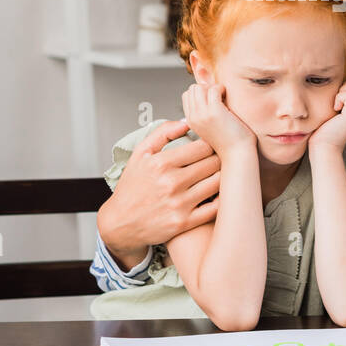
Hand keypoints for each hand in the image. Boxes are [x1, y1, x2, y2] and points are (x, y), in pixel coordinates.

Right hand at [98, 119, 220, 264]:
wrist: (120, 224)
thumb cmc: (132, 187)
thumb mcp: (140, 153)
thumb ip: (162, 132)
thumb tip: (187, 121)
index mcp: (160, 163)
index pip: (203, 146)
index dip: (214, 143)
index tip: (216, 144)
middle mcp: (170, 183)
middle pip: (214, 163)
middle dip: (221, 158)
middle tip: (225, 157)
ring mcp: (178, 204)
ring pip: (217, 183)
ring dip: (224, 176)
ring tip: (225, 173)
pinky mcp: (184, 223)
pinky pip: (214, 208)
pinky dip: (222, 199)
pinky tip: (220, 193)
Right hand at [181, 82, 256, 158]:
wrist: (238, 155)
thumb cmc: (230, 141)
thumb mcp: (211, 126)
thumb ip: (205, 112)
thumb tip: (208, 92)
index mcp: (191, 121)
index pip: (187, 96)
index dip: (201, 93)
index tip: (213, 100)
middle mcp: (194, 117)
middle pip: (192, 89)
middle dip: (206, 88)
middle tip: (219, 98)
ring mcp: (202, 114)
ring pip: (199, 87)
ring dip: (213, 88)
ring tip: (223, 98)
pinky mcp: (214, 112)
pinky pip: (213, 89)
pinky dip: (222, 89)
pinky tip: (227, 98)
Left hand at [307, 77, 345, 153]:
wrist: (323, 147)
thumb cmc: (323, 129)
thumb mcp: (333, 109)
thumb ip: (339, 97)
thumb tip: (333, 81)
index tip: (336, 99)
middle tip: (336, 101)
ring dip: (343, 92)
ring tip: (336, 105)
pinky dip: (339, 98)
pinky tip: (335, 109)